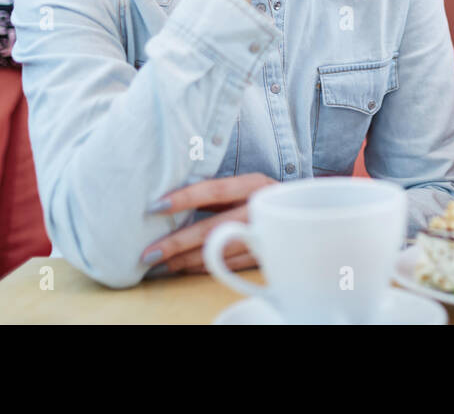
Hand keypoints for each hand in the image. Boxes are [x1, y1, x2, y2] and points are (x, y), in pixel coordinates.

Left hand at [141, 173, 275, 274]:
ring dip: (188, 261)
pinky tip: (187, 268)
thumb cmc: (263, 197)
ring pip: (220, 252)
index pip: (215, 190)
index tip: (155, 207)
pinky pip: (231, 266)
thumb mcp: (246, 186)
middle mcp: (261, 209)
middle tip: (149, 253)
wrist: (304, 213)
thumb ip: (217, 193)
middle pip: (214, 229)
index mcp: (255, 185)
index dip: (185, 198)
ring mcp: (266, 235)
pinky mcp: (268, 255)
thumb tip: (172, 200)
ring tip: (163, 263)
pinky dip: (206, 268)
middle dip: (178, 243)